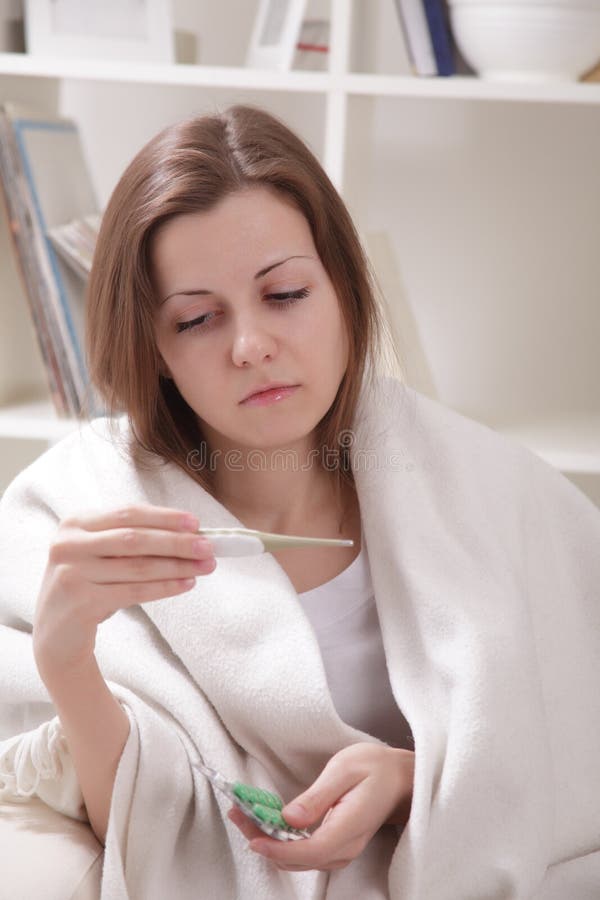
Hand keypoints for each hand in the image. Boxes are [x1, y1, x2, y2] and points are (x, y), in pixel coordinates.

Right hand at [32, 504, 215, 683]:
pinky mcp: (81, 602)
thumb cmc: (88, 586)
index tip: (195, 523)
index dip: (164, 517)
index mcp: (75, 523)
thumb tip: (188, 534)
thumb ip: (132, 540)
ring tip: (204, 567)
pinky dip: (164, 587)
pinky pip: (134, 592)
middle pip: (135, 538)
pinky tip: (186, 584)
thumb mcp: (99, 554)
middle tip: (208, 547)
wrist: (55, 635)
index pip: (128, 514)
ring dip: (177, 566)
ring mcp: (72, 573)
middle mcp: (69, 545)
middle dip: (176, 542)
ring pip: (137, 566)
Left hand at [227, 742, 413, 871]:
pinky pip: (304, 852)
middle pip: (297, 859)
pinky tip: (268, 822)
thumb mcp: (345, 769)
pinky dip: (281, 840)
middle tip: (238, 813)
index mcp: (348, 828)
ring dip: (269, 841)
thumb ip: (317, 796)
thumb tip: (289, 817)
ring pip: (298, 859)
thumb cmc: (376, 768)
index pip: (308, 851)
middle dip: (263, 841)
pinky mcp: (335, 845)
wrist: (401, 779)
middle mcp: (344, 847)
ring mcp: (340, 850)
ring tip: (246, 814)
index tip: (253, 835)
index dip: (277, 848)